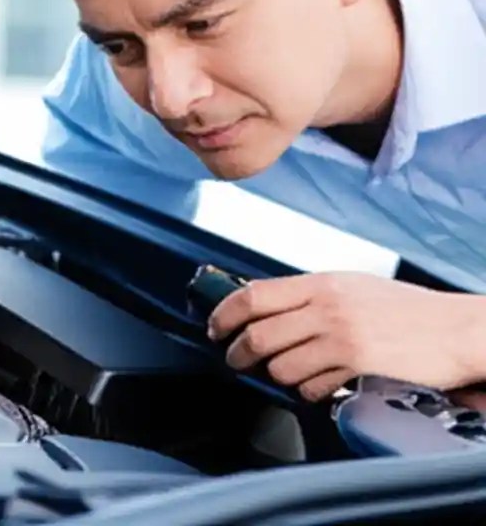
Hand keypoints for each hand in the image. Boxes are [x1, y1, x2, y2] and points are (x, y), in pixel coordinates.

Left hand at [209, 272, 485, 400]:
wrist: (459, 328)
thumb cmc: (408, 310)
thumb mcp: (353, 288)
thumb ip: (311, 296)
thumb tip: (265, 308)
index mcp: (321, 283)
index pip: (253, 295)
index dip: (223, 314)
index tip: (214, 328)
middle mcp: (326, 306)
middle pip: (257, 335)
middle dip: (237, 354)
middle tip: (235, 361)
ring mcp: (340, 335)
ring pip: (278, 365)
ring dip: (275, 376)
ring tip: (286, 374)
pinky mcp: (356, 363)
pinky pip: (310, 386)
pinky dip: (307, 391)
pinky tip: (318, 386)